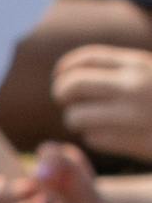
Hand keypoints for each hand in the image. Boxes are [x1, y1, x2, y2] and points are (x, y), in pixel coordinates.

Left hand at [53, 41, 151, 171]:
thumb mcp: (150, 73)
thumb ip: (122, 70)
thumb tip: (73, 73)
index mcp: (139, 64)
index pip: (84, 60)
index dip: (64, 70)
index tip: (60, 79)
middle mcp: (134, 86)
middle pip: (71, 86)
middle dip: (62, 96)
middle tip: (69, 104)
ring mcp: (134, 116)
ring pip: (77, 116)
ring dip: (77, 121)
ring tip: (91, 122)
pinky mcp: (137, 142)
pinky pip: (95, 139)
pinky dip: (95, 137)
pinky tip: (110, 136)